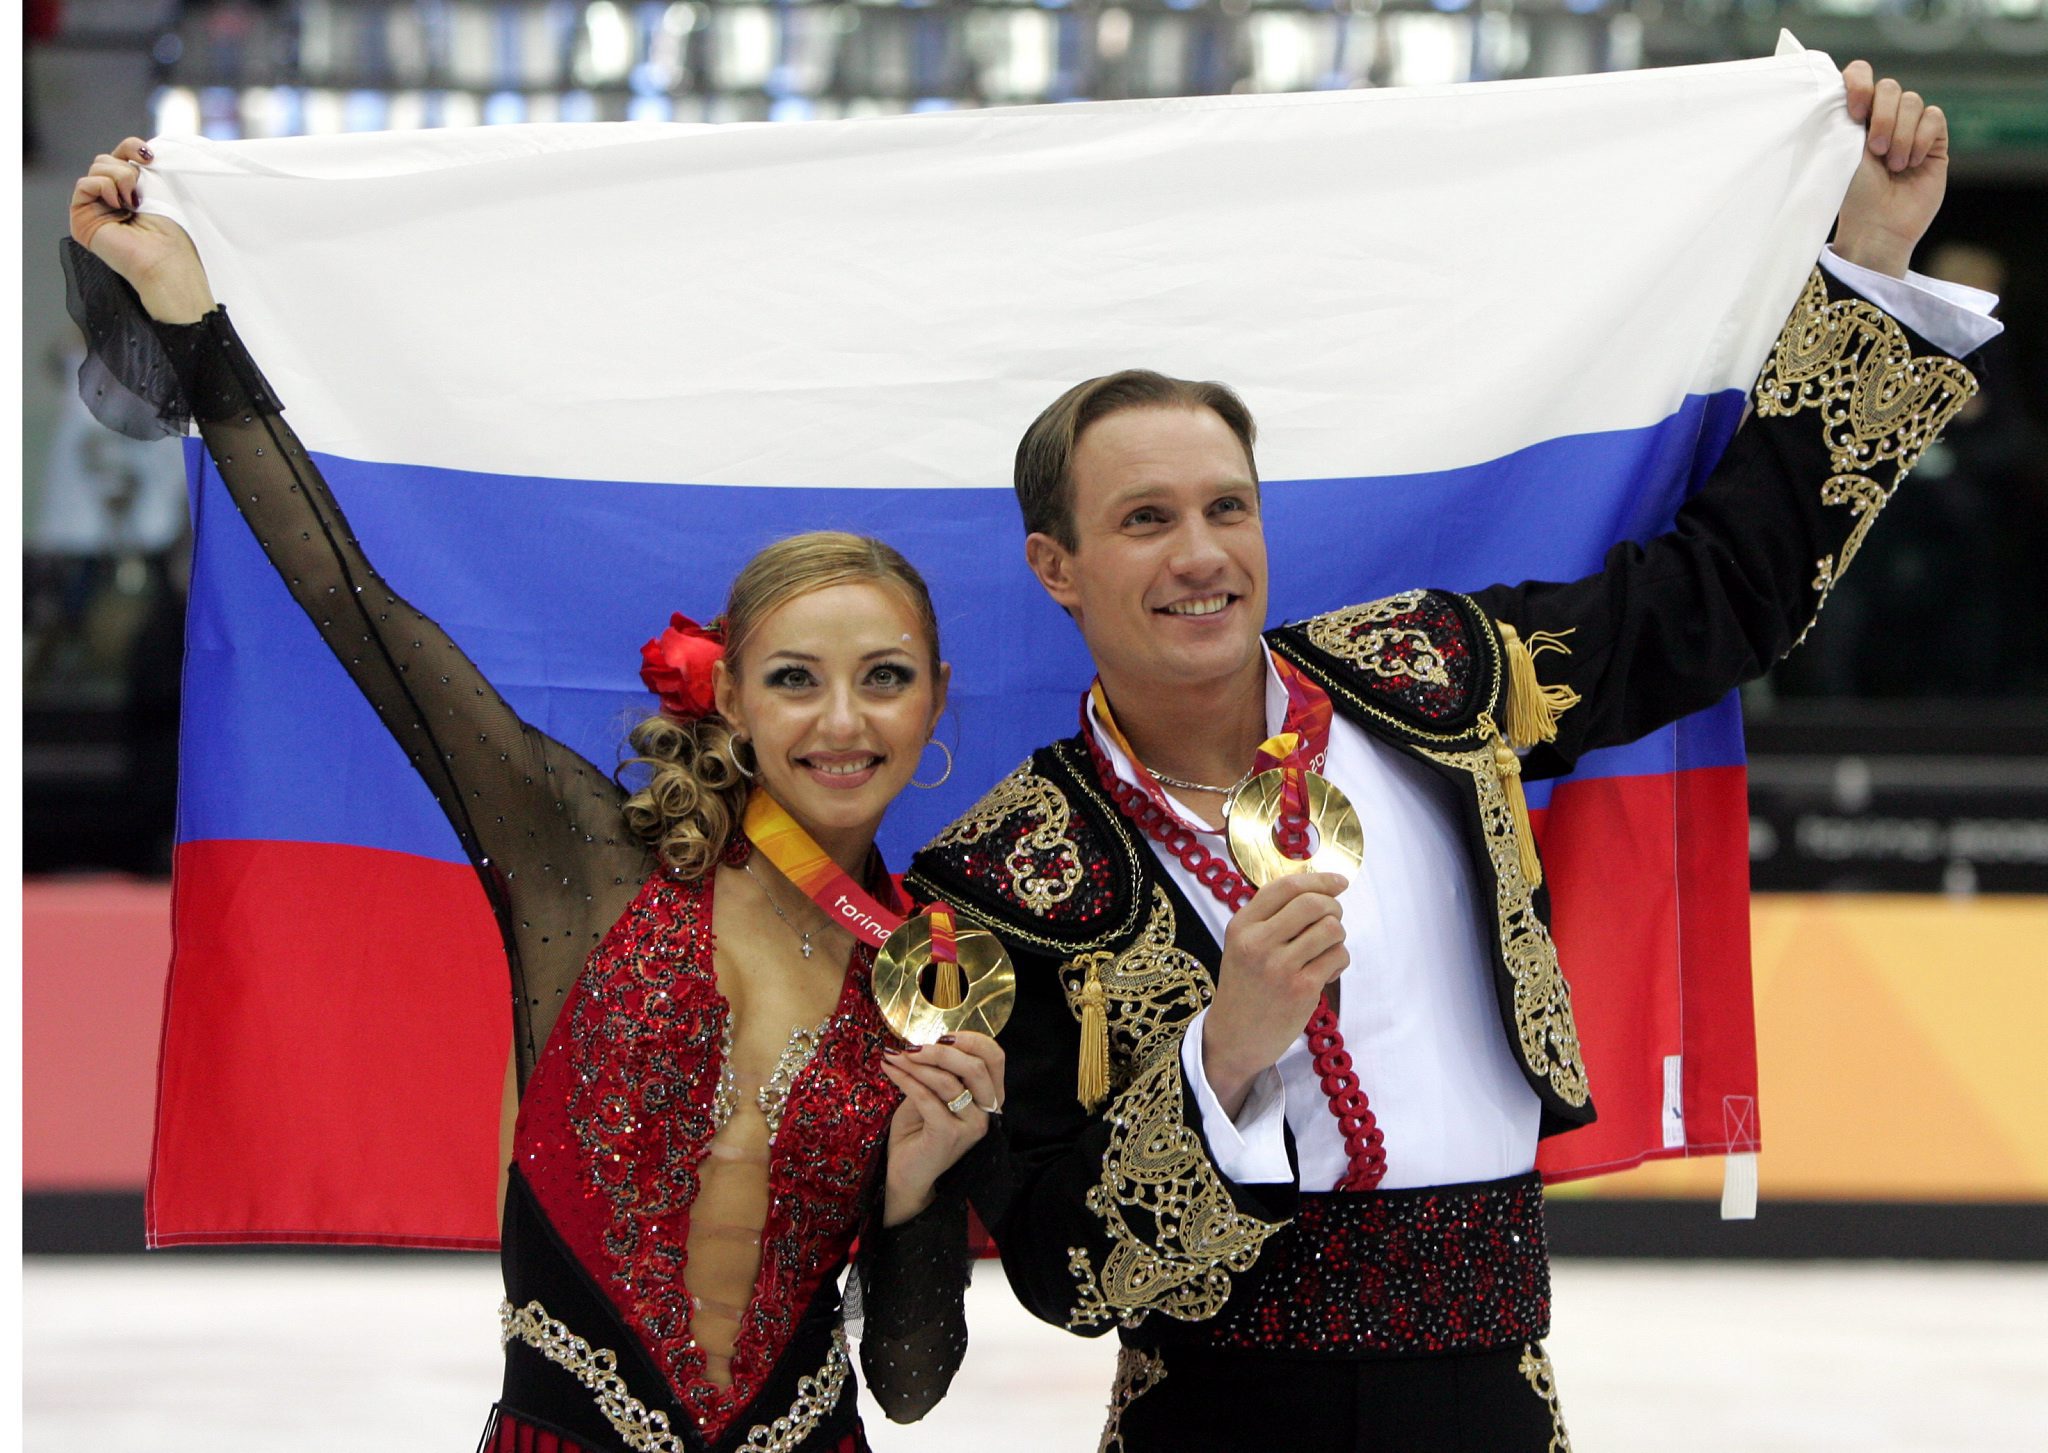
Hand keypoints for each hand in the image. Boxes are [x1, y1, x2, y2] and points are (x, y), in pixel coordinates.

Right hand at [69, 137, 215, 322]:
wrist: (166, 259)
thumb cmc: (173, 231)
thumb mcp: (161, 188)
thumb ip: (145, 166)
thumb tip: (142, 149)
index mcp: (132, 191)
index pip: (122, 155)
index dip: (132, 147)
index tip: (150, 156)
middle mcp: (112, 198)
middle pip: (106, 159)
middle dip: (127, 169)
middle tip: (142, 194)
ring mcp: (96, 208)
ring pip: (97, 167)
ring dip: (120, 179)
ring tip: (133, 204)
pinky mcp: (82, 218)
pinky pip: (84, 184)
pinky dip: (103, 188)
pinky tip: (119, 207)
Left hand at [878, 1031, 1005, 1226]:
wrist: (906, 1174)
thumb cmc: (919, 1131)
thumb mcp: (932, 1094)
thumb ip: (939, 1072)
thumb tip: (924, 1043)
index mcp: (989, 1097)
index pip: (995, 1057)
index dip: (971, 1039)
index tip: (940, 1036)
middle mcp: (987, 1112)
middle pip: (976, 1066)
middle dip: (941, 1051)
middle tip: (911, 1048)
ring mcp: (971, 1126)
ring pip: (948, 1082)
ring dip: (916, 1064)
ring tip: (894, 1057)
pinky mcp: (949, 1136)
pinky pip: (927, 1099)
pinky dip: (906, 1080)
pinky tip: (890, 1071)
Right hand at [1201, 871, 1347, 1116]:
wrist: (1235, 1037)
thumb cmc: (1245, 986)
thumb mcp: (1242, 944)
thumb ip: (1271, 916)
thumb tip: (1321, 888)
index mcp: (1242, 925)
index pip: (1286, 887)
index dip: (1319, 879)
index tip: (1339, 882)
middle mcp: (1258, 943)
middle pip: (1313, 904)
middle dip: (1333, 907)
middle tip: (1332, 921)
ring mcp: (1280, 967)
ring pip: (1331, 929)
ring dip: (1338, 935)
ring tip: (1327, 949)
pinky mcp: (1301, 990)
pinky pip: (1338, 957)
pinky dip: (1339, 961)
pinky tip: (1326, 972)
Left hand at [1833, 62, 1947, 278]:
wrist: (1876, 227)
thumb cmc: (1850, 195)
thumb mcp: (1837, 152)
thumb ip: (1840, 117)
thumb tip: (1844, 91)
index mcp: (1854, 116)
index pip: (1860, 74)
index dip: (1859, 83)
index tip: (1855, 111)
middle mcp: (1882, 117)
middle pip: (1890, 87)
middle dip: (1883, 117)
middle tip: (1875, 151)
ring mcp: (1910, 127)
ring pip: (1913, 101)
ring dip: (1902, 134)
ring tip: (1894, 165)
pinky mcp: (1934, 141)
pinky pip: (1933, 117)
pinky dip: (1922, 138)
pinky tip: (1912, 163)